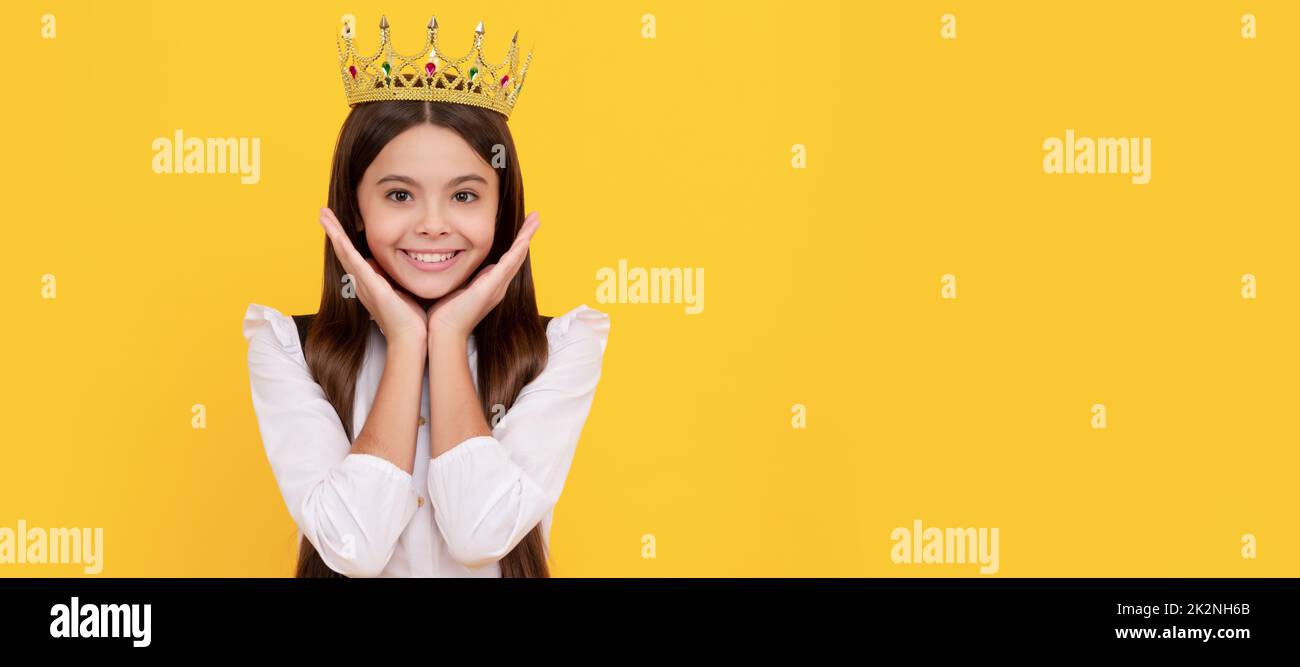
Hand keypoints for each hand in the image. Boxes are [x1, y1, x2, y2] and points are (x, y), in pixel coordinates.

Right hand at [318, 207, 427, 346]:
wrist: (411, 339)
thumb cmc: (410, 320)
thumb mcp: (401, 292)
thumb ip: (393, 279)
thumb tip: (388, 267)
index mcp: (369, 283)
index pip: (353, 256)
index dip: (343, 238)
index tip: (336, 221)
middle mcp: (362, 283)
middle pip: (343, 252)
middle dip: (333, 231)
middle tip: (323, 212)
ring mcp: (365, 285)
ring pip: (345, 254)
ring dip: (334, 233)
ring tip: (323, 215)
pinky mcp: (372, 288)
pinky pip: (355, 264)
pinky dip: (345, 248)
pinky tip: (337, 235)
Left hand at [426, 211, 540, 339]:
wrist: (444, 333)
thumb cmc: (445, 314)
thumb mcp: (456, 288)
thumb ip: (463, 278)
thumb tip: (457, 265)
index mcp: (491, 284)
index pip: (508, 259)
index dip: (517, 242)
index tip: (523, 226)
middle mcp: (498, 286)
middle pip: (517, 255)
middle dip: (527, 235)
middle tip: (536, 217)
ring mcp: (496, 288)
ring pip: (516, 258)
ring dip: (526, 238)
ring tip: (535, 221)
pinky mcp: (489, 290)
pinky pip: (506, 267)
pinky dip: (516, 253)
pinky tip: (523, 240)